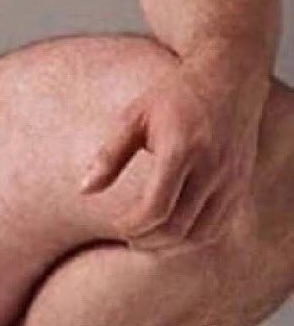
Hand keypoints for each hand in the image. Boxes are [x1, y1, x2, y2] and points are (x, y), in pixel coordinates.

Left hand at [80, 60, 268, 249]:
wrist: (228, 79)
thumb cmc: (174, 97)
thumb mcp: (134, 117)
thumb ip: (109, 155)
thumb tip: (84, 190)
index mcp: (181, 149)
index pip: (156, 207)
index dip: (132, 226)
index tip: (116, 226)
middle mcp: (210, 168)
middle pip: (178, 227)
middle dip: (148, 240)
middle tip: (127, 238)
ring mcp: (230, 179)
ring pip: (201, 234)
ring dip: (171, 246)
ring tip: (146, 240)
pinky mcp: (240, 185)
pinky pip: (219, 227)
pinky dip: (194, 239)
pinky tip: (173, 233)